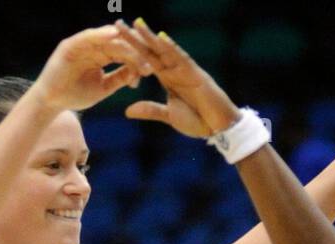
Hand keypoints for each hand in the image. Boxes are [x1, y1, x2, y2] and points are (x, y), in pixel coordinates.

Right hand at [30, 24, 153, 111]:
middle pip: (119, 44)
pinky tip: (113, 34)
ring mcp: (83, 44)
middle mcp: (94, 47)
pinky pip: (88, 36)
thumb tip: (140, 72)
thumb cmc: (75, 95)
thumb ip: (120, 78)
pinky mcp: (71, 44)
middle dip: (135, 52)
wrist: (51, 103)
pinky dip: (100, 34)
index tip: (153, 69)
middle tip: (149, 62)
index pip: (124, 53)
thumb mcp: (104, 88)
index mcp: (103, 56)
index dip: (139, 60)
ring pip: (107, 39)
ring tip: (137, 47)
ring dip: (122, 42)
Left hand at [118, 18, 240, 136]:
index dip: (132, 50)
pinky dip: (171, 49)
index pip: (146, 59)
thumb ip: (150, 110)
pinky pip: (181, 59)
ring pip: (164, 50)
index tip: (115, 40)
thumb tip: (127, 111)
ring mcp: (185, 70)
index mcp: (168, 78)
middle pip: (151, 50)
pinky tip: (160, 38)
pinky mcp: (195, 74)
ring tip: (136, 24)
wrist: (218, 128)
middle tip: (118, 23)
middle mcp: (174, 70)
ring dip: (150, 37)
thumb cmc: (198, 120)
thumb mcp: (168, 115)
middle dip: (135, 37)